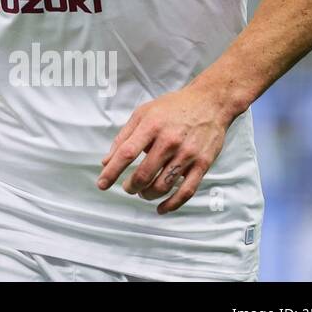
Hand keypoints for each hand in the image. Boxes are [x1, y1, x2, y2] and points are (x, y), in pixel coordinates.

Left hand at [97, 84, 232, 212]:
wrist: (210, 103)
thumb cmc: (173, 107)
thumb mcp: (143, 113)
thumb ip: (124, 137)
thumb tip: (106, 161)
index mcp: (151, 126)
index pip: (126, 153)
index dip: (112, 171)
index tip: (102, 184)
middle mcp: (169, 141)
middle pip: (144, 174)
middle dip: (131, 186)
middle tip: (127, 187)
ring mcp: (187, 154)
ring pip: (163, 186)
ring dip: (147, 194)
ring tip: (142, 193)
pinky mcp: (202, 164)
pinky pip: (186, 191)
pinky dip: (171, 204)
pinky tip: (161, 208)